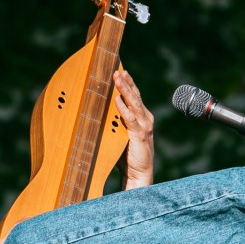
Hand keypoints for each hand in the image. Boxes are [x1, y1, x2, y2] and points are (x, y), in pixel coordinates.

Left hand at [113, 70, 153, 189]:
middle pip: (135, 95)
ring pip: (134, 103)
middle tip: (116, 69)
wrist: (138, 174)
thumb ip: (114, 122)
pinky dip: (123, 108)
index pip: (134, 96)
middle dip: (126, 81)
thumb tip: (98, 111)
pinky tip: (116, 99)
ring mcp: (144, 126)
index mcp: (141, 117)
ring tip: (117, 78)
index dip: (127, 83)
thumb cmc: (127, 156)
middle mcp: (145, 119)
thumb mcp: (119, 135)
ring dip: (124, 89)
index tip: (119, 69)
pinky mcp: (140, 135)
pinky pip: (130, 119)